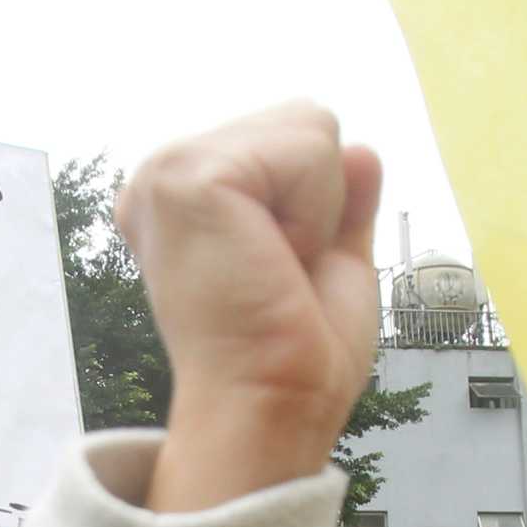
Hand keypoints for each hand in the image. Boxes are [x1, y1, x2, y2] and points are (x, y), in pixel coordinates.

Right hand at [118, 103, 384, 512]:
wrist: (271, 407)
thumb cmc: (294, 358)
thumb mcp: (331, 262)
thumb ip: (342, 203)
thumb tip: (361, 150)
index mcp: (188, 193)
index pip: (292, 138)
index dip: (317, 209)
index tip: (278, 276)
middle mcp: (165, 173)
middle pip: (305, 119)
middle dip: (321, 199)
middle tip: (279, 274)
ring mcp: (167, 169)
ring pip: (311, 127)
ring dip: (319, 209)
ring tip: (272, 269)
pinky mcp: (187, 177)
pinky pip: (308, 150)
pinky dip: (314, 214)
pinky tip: (270, 261)